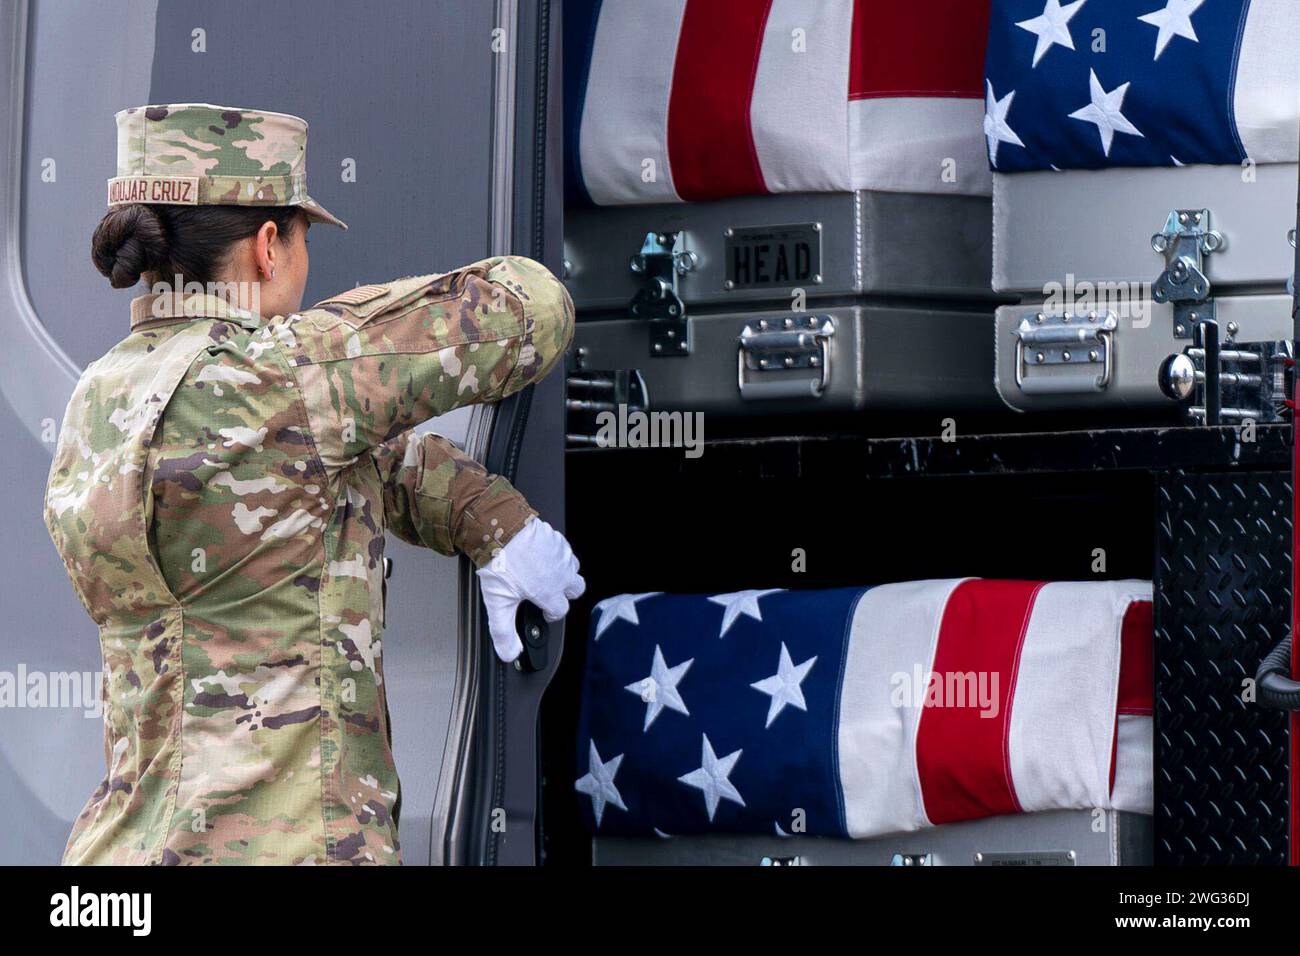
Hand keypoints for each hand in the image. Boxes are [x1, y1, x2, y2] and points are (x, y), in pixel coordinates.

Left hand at [476, 518, 584, 661]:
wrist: (499, 527)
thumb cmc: (500, 561)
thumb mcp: (497, 603)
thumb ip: (503, 633)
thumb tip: (509, 654)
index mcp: (549, 591)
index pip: (561, 611)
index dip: (551, 615)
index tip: (542, 612)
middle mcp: (561, 573)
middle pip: (576, 589)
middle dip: (565, 594)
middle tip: (547, 592)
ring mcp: (561, 554)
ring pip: (573, 568)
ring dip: (563, 573)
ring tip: (544, 574)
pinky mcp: (556, 538)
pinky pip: (563, 549)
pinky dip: (556, 555)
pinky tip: (540, 555)